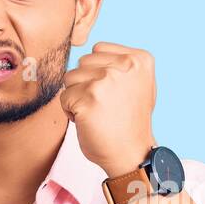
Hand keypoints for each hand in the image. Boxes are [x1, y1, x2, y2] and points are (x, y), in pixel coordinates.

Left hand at [59, 41, 156, 176]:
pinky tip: (89, 122)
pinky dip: (71, 112)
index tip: (114, 93)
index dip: (98, 73)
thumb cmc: (130, 121)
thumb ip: (120, 63)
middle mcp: (124, 65)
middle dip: (86, 84)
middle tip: (105, 106)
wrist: (132, 154)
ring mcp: (106, 81)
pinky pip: (64, 97)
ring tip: (97, 113)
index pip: (98, 49)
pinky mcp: (88, 98)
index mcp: (139, 59)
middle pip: (82, 62)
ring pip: (70, 78)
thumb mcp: (138, 84)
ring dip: (77, 97)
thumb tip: (91, 51)